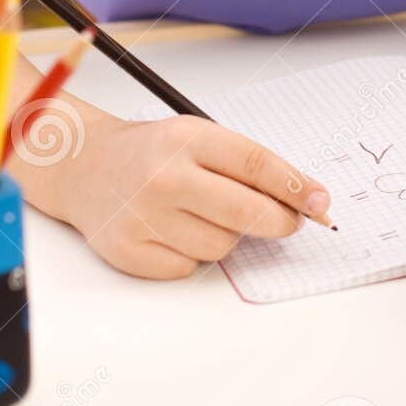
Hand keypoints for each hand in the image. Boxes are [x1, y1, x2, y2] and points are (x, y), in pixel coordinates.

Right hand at [41, 111, 331, 280]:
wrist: (84, 166)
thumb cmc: (154, 151)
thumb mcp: (198, 137)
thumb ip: (247, 165)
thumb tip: (306, 199)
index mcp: (187, 138)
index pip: (256, 164)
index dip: (296, 186)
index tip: (321, 202)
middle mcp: (164, 177)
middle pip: (246, 213)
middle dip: (279, 221)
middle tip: (289, 222)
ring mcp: (144, 217)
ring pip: (221, 246)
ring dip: (227, 235)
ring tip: (202, 213)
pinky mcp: (130, 252)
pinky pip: (190, 268)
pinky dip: (193, 255)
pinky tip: (175, 231)